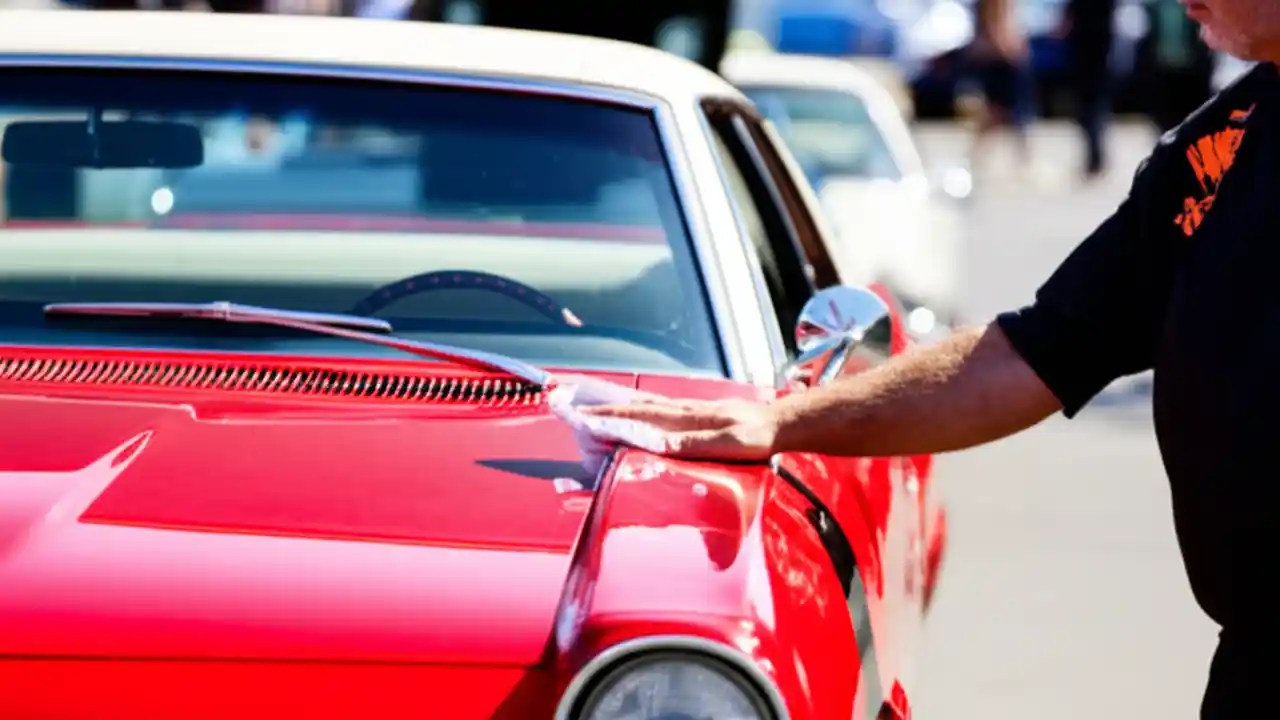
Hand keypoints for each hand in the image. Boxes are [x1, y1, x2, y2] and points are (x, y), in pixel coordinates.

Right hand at [579, 396, 780, 461]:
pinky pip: (658, 407)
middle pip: (635, 406)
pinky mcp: (696, 413)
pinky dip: (638, 407)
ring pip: (645, 404)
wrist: (780, 424)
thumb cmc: (758, 438)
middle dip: (604, 407)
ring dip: (617, 405)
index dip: (609, 416)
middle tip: (574, 405)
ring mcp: (689, 410)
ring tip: (594, 403)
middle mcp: (683, 410)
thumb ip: (695, 444)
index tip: (582, 416)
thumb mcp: (730, 444)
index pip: (640, 415)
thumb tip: (660, 445)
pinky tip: (634, 408)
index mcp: (686, 418)